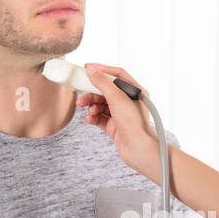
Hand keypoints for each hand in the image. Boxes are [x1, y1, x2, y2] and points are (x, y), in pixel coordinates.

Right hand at [78, 63, 159, 179]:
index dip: (102, 70)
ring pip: (101, 104)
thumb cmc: (134, 124)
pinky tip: (89, 119)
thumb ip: (102, 83)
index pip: (117, 74)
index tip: (88, 68)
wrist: (137, 149)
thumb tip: (92, 70)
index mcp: (135, 91)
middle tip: (81, 96)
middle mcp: (128, 101)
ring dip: (91, 105)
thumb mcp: (117, 98)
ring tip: (87, 110)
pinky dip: (93, 117)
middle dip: (92, 93)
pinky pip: (99, 117)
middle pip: (106, 90)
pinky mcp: (114, 125)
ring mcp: (121, 114)